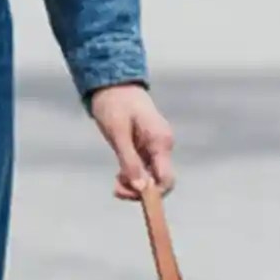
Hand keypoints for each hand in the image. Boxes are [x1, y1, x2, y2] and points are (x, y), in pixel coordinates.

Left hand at [89, 83, 175, 200]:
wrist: (113, 84)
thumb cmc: (115, 104)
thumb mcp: (118, 133)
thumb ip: (129, 160)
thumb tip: (139, 188)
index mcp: (161, 141)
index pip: (166, 179)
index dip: (152, 194)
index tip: (128, 195)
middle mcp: (162, 146)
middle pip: (159, 181)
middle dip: (139, 191)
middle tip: (116, 190)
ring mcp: (155, 147)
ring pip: (150, 177)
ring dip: (134, 185)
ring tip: (115, 184)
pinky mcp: (146, 147)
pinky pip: (143, 169)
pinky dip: (132, 176)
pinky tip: (119, 176)